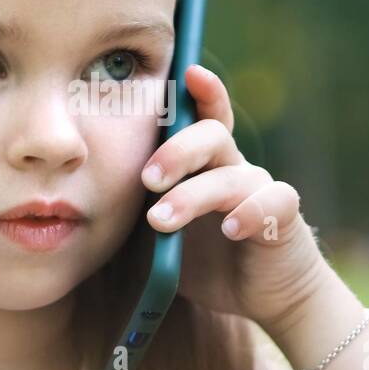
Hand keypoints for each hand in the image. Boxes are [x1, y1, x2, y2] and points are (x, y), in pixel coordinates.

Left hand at [142, 64, 333, 333]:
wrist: (261, 297)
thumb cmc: (206, 259)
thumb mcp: (164, 233)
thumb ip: (139, 211)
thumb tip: (84, 204)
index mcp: (205, 164)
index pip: (203, 117)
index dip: (200, 91)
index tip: (187, 72)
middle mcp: (235, 167)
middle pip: (212, 136)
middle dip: (177, 151)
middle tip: (147, 178)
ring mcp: (261, 190)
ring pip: (232, 176)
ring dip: (193, 196)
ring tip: (160, 221)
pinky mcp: (284, 218)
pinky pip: (273, 202)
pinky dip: (251, 213)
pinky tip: (230, 229)